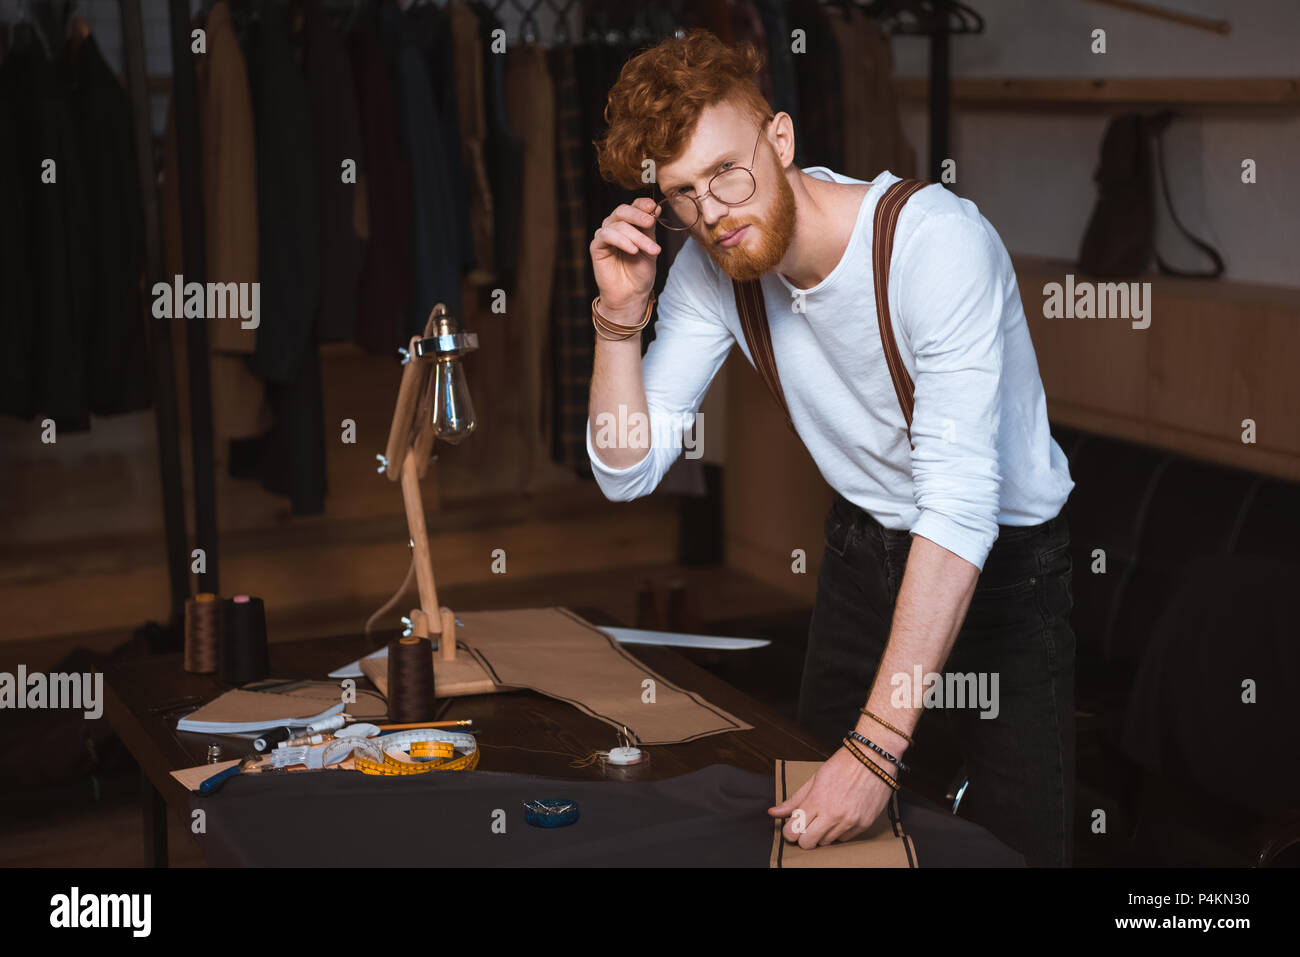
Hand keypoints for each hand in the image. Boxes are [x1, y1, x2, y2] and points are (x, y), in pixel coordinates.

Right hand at [589, 197, 661, 317]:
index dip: (642, 204)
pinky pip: (606, 236)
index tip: (653, 207)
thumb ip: (650, 229)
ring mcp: (605, 236)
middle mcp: (615, 227)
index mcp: (630, 224)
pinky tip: (633, 251)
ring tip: (650, 250)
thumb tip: (655, 208)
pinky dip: (621, 241)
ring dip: (636, 236)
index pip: (634, 206)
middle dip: (638, 215)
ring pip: (617, 225)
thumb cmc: (641, 273)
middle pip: (622, 210)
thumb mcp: (650, 248)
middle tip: (650, 222)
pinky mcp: (596, 247)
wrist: (631, 295)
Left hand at [768, 747, 893, 848]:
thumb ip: (794, 800)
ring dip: (822, 833)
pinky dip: (839, 832)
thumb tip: (773, 812)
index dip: (789, 832)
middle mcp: (832, 814)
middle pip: (808, 843)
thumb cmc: (843, 764)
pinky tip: (840, 817)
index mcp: (817, 800)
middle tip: (807, 826)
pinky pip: (844, 839)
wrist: (873, 758)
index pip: (793, 831)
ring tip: (826, 817)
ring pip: (826, 842)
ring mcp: (849, 821)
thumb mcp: (815, 779)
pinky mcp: (864, 824)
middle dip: (803, 837)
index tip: (792, 827)